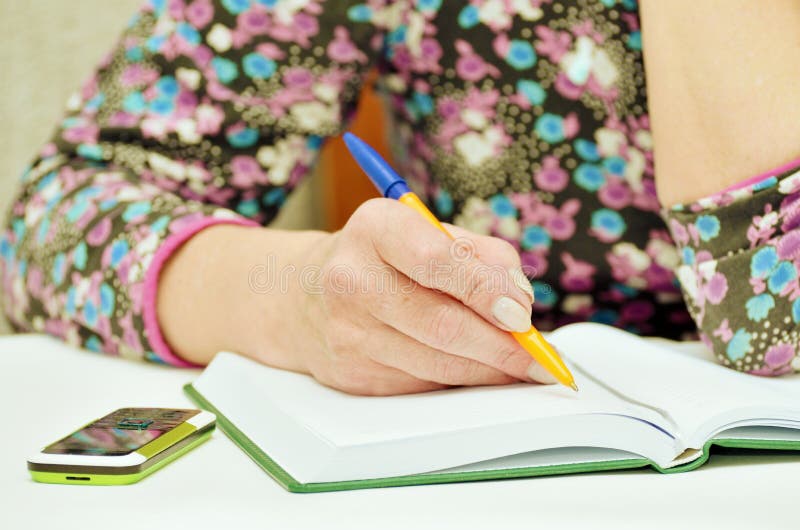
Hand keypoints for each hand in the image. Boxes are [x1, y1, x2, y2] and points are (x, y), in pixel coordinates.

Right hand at [296, 198, 552, 394]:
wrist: (303, 296)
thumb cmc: (382, 259)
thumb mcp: (427, 233)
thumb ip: (482, 256)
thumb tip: (519, 301)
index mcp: (375, 229)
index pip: (435, 260)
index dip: (484, 289)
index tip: (520, 314)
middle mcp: (351, 279)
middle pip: (440, 324)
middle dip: (500, 346)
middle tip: (538, 358)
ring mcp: (347, 332)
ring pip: (436, 363)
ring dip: (487, 369)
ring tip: (518, 365)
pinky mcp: (351, 374)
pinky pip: (422, 383)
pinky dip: (458, 379)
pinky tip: (474, 368)